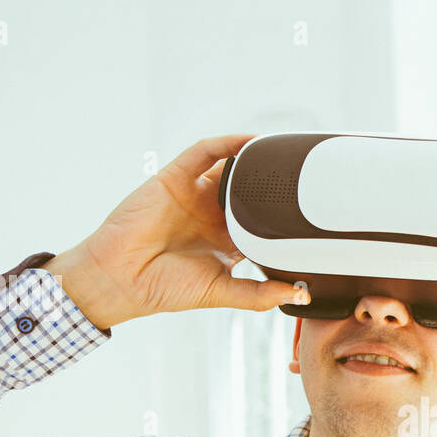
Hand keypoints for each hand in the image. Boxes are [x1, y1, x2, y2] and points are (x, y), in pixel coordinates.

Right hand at [44, 135, 310, 329]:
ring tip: (285, 150)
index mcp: (226, 241)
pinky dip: (227, 143)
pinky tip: (250, 142)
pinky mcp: (174, 178)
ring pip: (231, 167)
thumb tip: (299, 294)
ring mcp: (193, 194)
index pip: (263, 221)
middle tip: (310, 172)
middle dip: (276, 181)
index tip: (317, 209)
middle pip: (251, 190)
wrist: (120, 279)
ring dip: (255, 157)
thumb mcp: (221, 292)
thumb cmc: (165, 289)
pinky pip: (204, 152)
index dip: (286, 214)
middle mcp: (212, 214)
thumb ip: (259, 293)